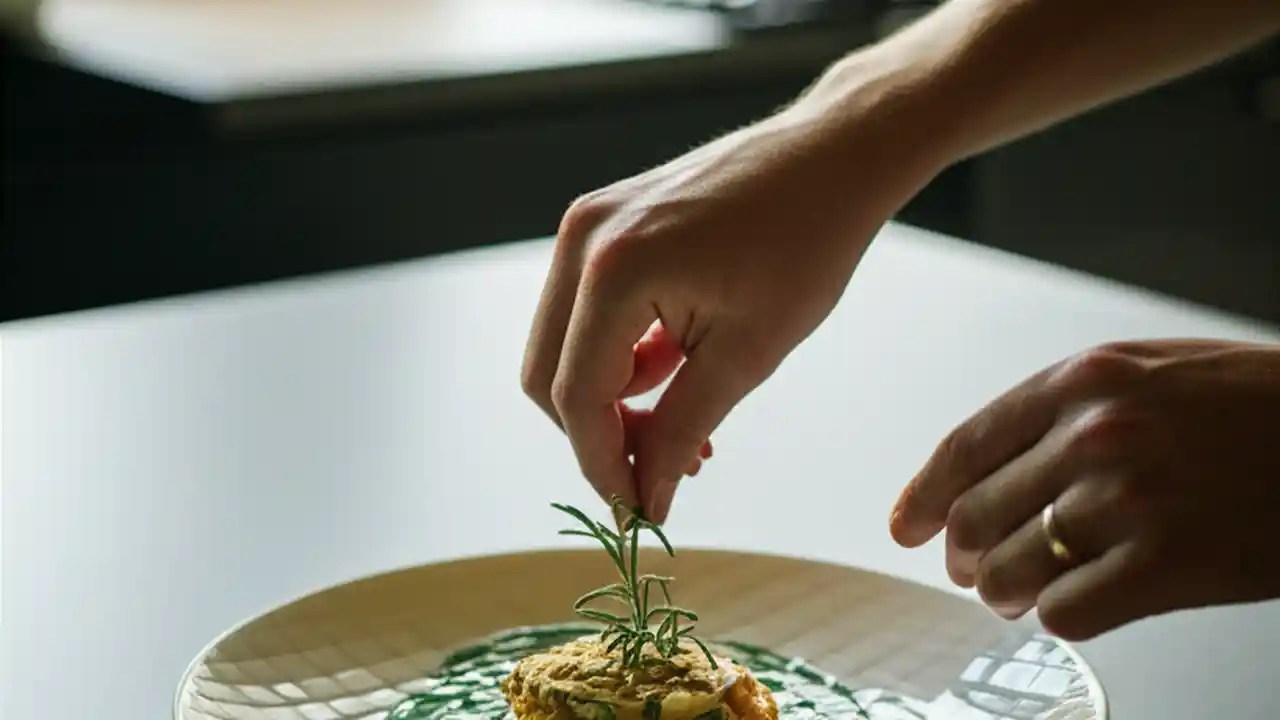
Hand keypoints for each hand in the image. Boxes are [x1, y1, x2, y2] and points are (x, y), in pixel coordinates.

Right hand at [522, 56, 943, 522]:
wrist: (832, 156)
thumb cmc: (808, 242)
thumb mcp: (748, 354)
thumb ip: (681, 432)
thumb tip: (646, 498)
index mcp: (613, 270)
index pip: (577, 396)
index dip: (603, 466)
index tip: (638, 512)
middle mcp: (582, 240)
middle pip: (549, 374)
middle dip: (600, 435)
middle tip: (660, 473)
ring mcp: (588, 224)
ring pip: (565, 346)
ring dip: (613, 400)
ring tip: (686, 431)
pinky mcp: (605, 222)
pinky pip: (588, 311)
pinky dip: (622, 356)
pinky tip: (679, 375)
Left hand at [890, 340, 1279, 639]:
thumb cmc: (1254, 405)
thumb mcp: (1148, 372)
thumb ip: (1064, 408)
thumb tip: (990, 467)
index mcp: (1082, 381)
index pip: (967, 446)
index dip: (925, 494)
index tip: (905, 525)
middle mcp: (1094, 436)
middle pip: (977, 515)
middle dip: (962, 552)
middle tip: (968, 568)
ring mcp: (1127, 502)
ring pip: (1010, 569)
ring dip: (1000, 590)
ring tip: (1011, 591)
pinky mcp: (1166, 565)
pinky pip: (1066, 610)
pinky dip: (1055, 614)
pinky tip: (1068, 603)